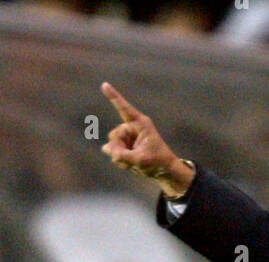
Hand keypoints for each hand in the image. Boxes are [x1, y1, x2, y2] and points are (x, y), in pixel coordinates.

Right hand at [100, 82, 195, 198]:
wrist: (164, 170)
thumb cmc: (158, 161)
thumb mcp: (140, 159)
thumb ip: (122, 155)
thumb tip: (105, 149)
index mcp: (140, 124)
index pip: (125, 109)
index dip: (114, 97)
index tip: (104, 84)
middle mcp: (132, 128)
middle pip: (114, 135)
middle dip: (118, 149)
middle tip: (129, 160)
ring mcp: (128, 137)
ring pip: (112, 145)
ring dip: (119, 157)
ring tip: (132, 164)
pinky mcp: (125, 146)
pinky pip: (114, 151)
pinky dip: (119, 160)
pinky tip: (129, 165)